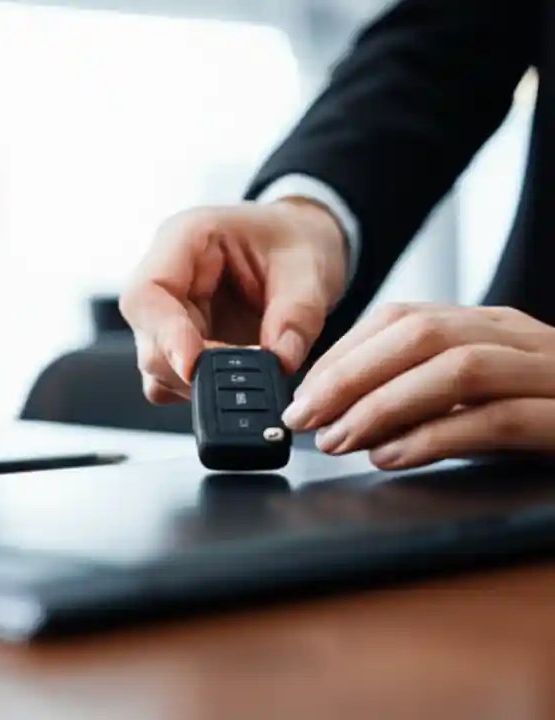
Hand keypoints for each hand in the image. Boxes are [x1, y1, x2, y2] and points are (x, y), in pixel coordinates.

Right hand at [119, 199, 347, 402]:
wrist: (298, 240)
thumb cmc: (294, 240)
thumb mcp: (310, 269)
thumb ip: (296, 316)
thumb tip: (279, 362)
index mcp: (186, 239)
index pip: (147, 293)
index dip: (165, 334)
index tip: (194, 366)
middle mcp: (166, 275)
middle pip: (148, 336)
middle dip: (191, 368)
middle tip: (244, 379)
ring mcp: (166, 310)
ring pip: (155, 362)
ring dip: (197, 380)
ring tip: (250, 372)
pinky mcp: (176, 339)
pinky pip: (170, 377)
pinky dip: (200, 386)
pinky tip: (235, 375)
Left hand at [284, 303, 554, 469]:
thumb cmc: (550, 418)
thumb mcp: (483, 396)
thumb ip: (426, 392)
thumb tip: (342, 413)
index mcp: (493, 325)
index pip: (403, 318)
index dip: (343, 353)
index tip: (300, 391)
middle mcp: (522, 338)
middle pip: (422, 335)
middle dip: (349, 375)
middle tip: (304, 417)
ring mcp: (552, 375)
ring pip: (457, 370)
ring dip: (384, 405)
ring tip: (339, 439)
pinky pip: (498, 420)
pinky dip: (436, 438)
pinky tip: (393, 458)